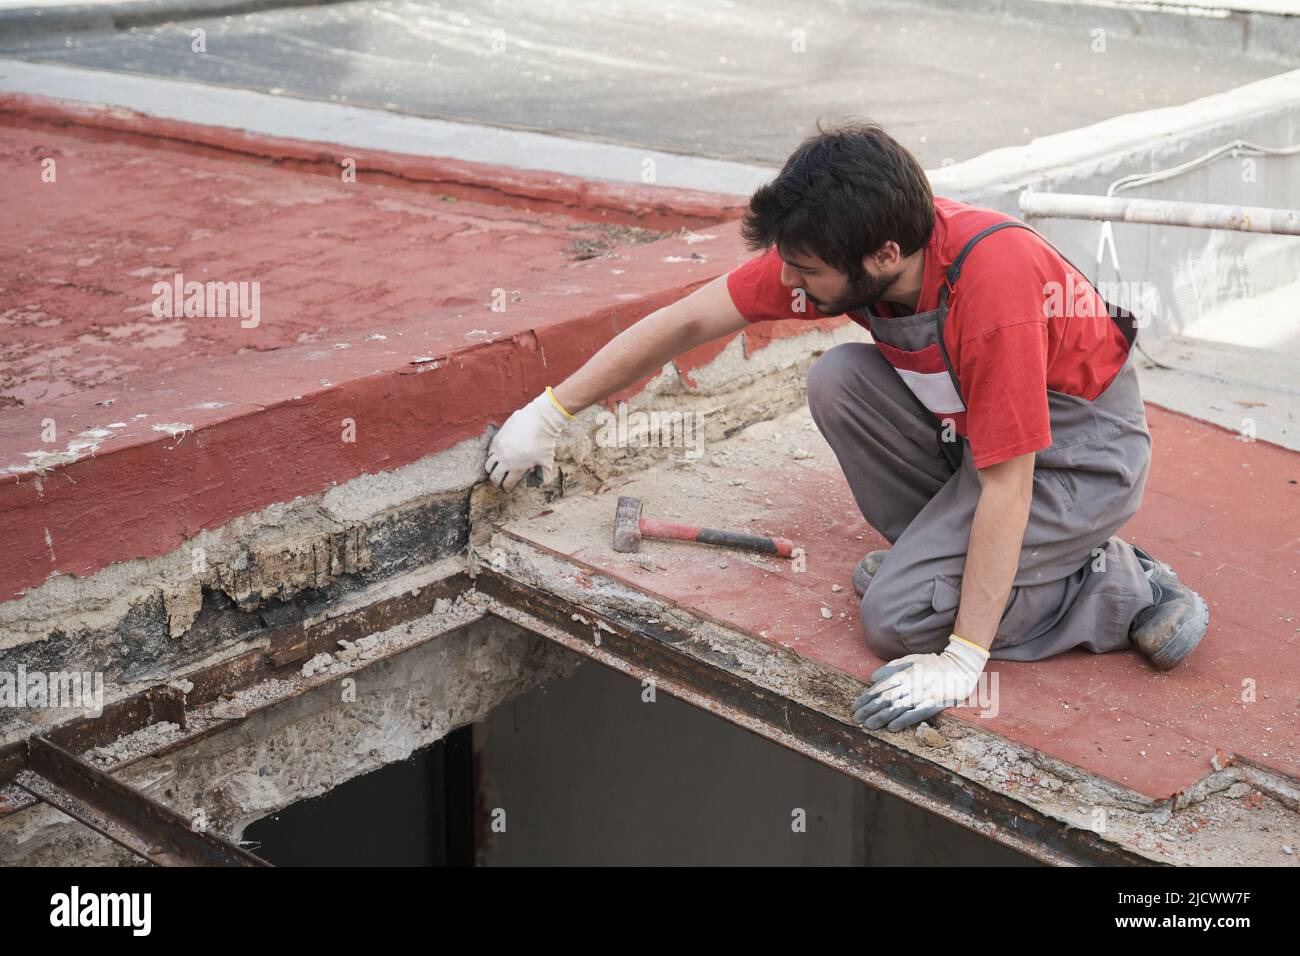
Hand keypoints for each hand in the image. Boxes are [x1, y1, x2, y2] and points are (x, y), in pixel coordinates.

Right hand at [485, 388, 571, 490]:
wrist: (540, 420)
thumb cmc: (545, 442)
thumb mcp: (547, 462)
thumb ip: (544, 476)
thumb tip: (536, 483)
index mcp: (516, 468)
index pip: (507, 484)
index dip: (507, 489)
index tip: (508, 489)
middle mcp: (504, 460)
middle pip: (494, 477)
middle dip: (497, 483)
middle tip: (499, 484)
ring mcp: (499, 448)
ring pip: (488, 465)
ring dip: (492, 470)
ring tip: (495, 471)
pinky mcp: (497, 438)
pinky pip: (490, 451)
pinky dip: (492, 457)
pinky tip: (497, 457)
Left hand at [851, 634, 988, 730]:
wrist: (958, 669)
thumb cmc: (932, 664)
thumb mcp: (911, 659)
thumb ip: (891, 668)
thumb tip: (872, 678)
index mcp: (904, 674)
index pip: (880, 688)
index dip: (866, 698)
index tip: (855, 706)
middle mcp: (911, 685)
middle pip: (885, 700)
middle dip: (869, 710)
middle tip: (856, 718)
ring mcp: (921, 696)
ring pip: (897, 709)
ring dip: (881, 718)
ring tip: (868, 725)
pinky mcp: (932, 706)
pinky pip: (915, 715)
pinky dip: (902, 721)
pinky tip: (891, 728)